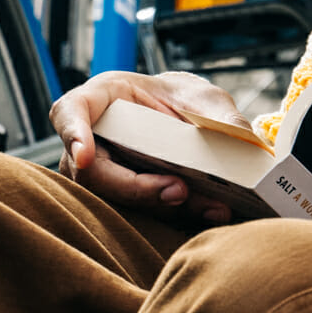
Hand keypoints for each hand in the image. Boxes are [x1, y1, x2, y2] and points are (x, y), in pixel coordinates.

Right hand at [50, 69, 244, 225]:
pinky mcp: (126, 197)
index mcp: (103, 97)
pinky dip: (176, 215)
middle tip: (177, 191)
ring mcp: (104, 172)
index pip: (70, 111)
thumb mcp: (205, 97)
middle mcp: (93, 137)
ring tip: (209, 206)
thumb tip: (241, 138)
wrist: (189, 124)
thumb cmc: (185, 101)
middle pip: (91, 170)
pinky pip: (140, 212)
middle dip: (134, 187)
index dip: (73, 134)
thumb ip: (219, 113)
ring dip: (160, 206)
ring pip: (115, 198)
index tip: (85, 156)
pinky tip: (211, 212)